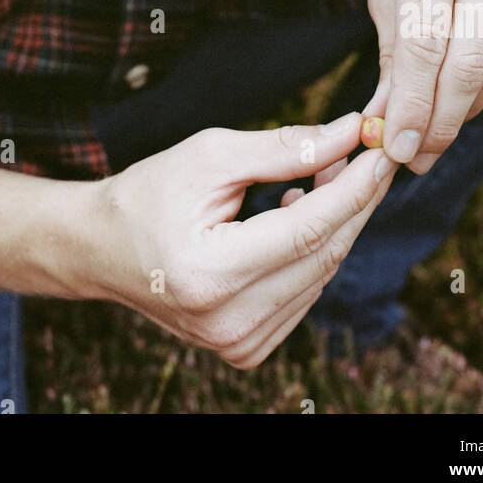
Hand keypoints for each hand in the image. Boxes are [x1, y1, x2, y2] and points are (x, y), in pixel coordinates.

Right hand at [86, 114, 395, 368]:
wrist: (101, 248)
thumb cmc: (149, 193)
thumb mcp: (210, 156)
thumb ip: (283, 149)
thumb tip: (348, 134)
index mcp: (211, 273)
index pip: (307, 230)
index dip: (353, 187)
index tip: (381, 148)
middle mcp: (227, 321)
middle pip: (322, 255)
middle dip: (355, 199)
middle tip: (368, 151)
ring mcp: (238, 343)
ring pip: (321, 274)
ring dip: (336, 220)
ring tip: (324, 170)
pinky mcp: (246, 348)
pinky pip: (304, 292)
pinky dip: (314, 250)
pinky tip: (297, 211)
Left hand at [363, 0, 482, 173]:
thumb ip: (390, 43)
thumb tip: (388, 119)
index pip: (422, 42)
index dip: (411, 104)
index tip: (398, 148)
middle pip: (469, 62)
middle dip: (442, 119)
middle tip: (420, 154)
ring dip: (470, 102)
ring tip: (442, 116)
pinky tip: (475, 77)